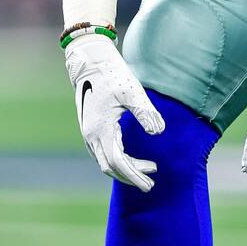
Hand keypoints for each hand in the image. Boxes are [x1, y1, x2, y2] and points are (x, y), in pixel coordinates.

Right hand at [64, 34, 163, 188]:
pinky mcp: (90, 127)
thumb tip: (158, 132)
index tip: (149, 183)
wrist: (89, 61)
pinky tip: (131, 156)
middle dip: (130, 176)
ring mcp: (88, 132)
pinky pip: (103, 152)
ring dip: (125, 168)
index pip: (118, 162)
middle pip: (110, 167)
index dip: (134, 175)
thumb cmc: (112, 74)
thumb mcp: (132, 91)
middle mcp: (91, 135)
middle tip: (151, 182)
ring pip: (105, 160)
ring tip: (148, 168)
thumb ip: (145, 112)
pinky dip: (117, 159)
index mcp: (101, 129)